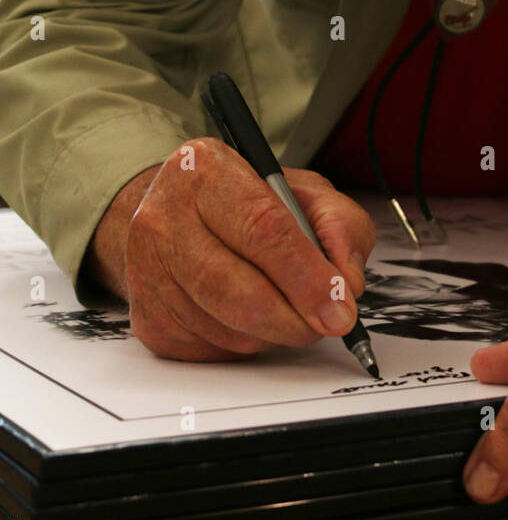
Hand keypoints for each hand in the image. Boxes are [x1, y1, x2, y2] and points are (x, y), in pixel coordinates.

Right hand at [85, 138, 374, 360]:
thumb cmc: (247, 203)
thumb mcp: (305, 192)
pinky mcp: (148, 319)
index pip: (262, 230)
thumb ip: (339, 225)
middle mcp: (164, 217)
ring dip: (275, 332)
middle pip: (239, 291)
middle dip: (296, 317)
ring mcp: (147, 271)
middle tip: (330, 322)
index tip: (340, 305)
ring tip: (289, 307)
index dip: (307, 276)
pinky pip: (213, 350)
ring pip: (229, 328)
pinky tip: (252, 315)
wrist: (180, 215)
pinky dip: (247, 343)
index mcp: (205, 169)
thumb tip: (346, 284)